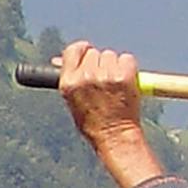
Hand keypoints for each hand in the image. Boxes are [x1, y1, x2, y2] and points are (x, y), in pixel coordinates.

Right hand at [55, 43, 158, 187]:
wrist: (115, 137)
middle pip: (94, 53)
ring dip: (114, 66)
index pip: (73, 50)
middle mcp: (85, 77)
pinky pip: (126, 59)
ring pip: (111, 55)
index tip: (87, 53)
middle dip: (100, 63)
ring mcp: (105, 76)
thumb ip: (69, 78)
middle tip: (104, 81)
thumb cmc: (93, 123)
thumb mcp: (72, 101)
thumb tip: (58, 59)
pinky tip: (126, 84)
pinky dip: (128, 68)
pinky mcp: (124, 76)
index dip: (82, 50)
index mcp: (69, 82)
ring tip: (115, 87)